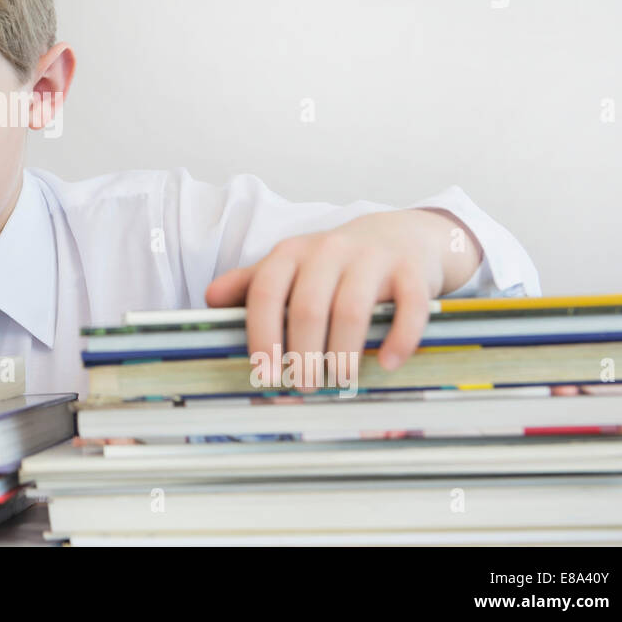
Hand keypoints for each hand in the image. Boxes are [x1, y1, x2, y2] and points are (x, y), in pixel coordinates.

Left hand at [203, 209, 480, 387]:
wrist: (400, 235)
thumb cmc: (334, 263)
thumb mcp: (291, 266)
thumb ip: (251, 283)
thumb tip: (209, 299)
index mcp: (292, 253)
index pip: (267, 292)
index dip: (261, 335)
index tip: (265, 374)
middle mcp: (329, 250)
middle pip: (308, 307)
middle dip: (303, 353)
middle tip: (305, 387)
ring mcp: (372, 259)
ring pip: (352, 309)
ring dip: (344, 353)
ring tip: (340, 382)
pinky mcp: (412, 271)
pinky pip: (407, 308)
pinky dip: (399, 339)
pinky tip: (389, 364)